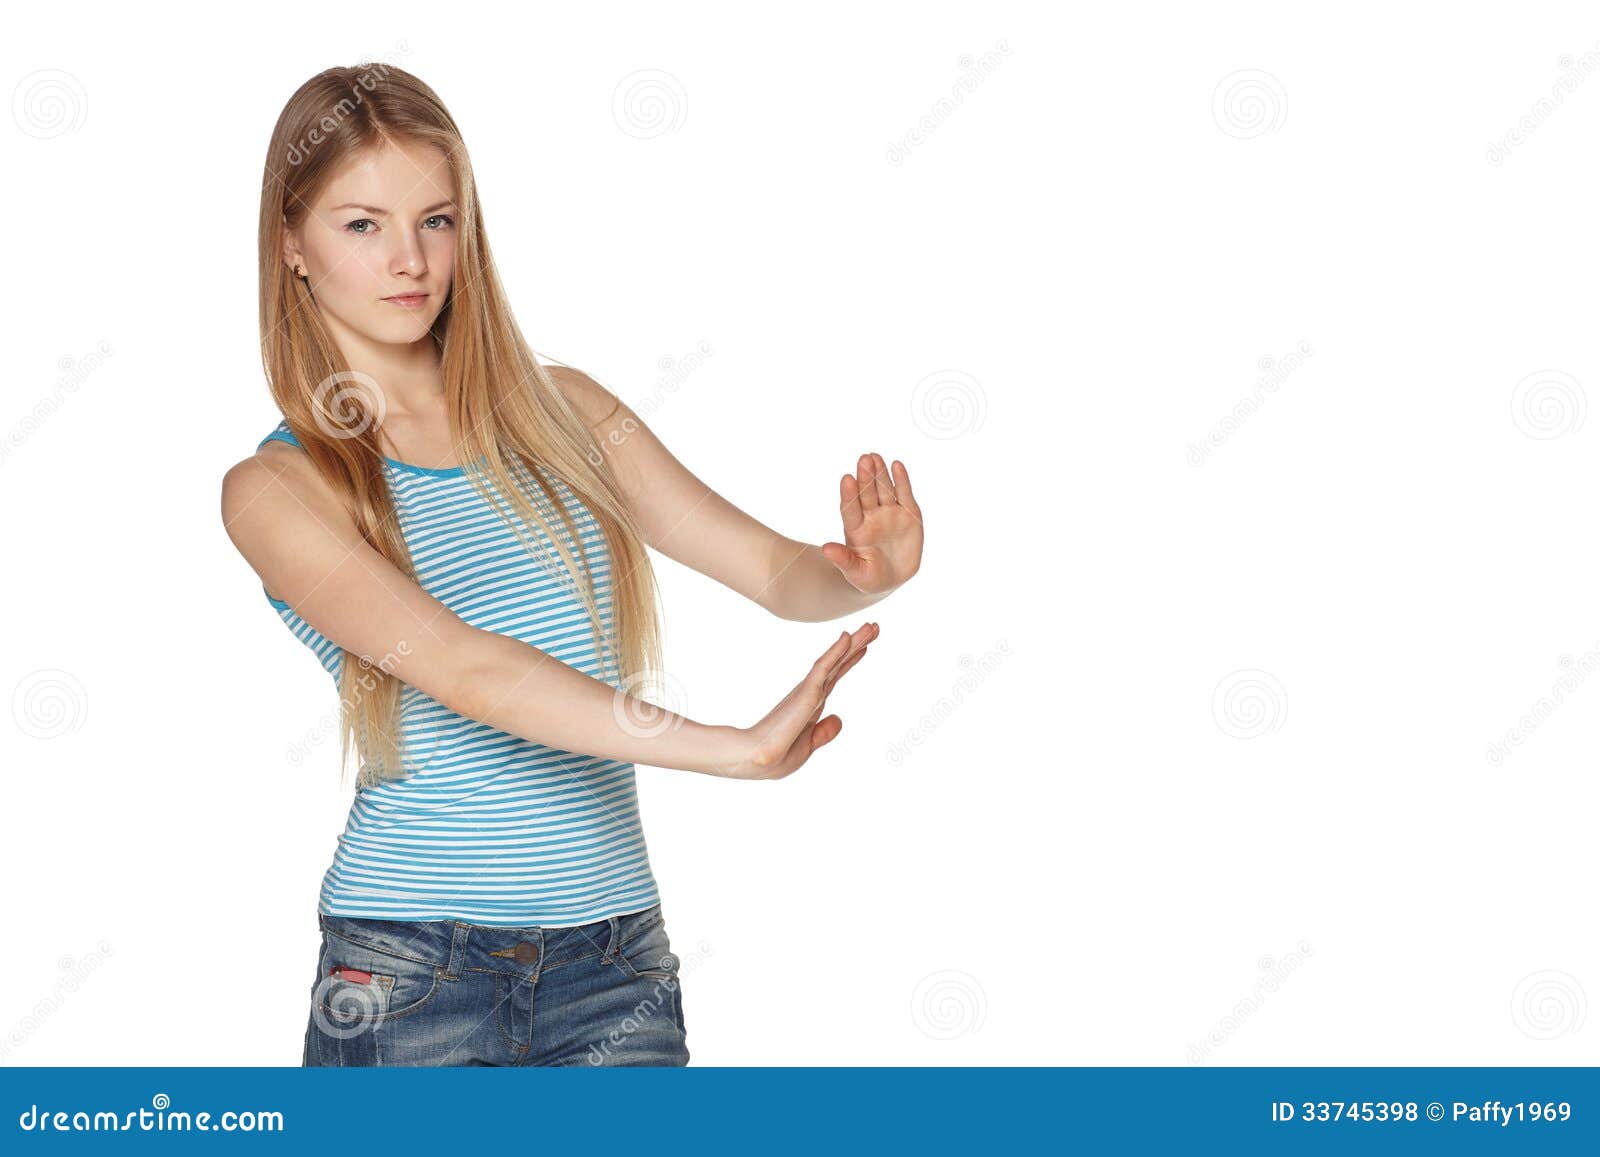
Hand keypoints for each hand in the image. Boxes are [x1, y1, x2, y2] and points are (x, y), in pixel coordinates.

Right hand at [714, 622, 879, 779]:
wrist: (756, 760)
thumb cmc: (777, 756)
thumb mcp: (808, 746)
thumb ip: (823, 732)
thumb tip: (839, 719)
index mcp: (810, 704)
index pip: (834, 676)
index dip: (849, 660)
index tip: (865, 646)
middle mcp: (810, 692)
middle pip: (837, 663)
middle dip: (856, 645)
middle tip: (874, 626)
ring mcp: (808, 691)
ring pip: (834, 661)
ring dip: (852, 643)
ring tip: (871, 626)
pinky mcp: (806, 693)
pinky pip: (824, 668)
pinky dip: (836, 652)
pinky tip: (847, 638)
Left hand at [820, 453, 922, 594]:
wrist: (890, 579)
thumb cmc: (867, 577)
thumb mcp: (855, 572)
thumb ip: (843, 560)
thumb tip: (825, 549)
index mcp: (855, 529)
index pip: (850, 508)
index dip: (849, 494)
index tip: (846, 479)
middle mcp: (871, 517)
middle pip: (867, 493)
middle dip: (865, 477)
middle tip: (863, 459)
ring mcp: (889, 513)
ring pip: (884, 489)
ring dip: (880, 473)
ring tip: (875, 457)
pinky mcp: (908, 514)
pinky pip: (904, 494)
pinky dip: (901, 480)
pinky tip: (897, 465)